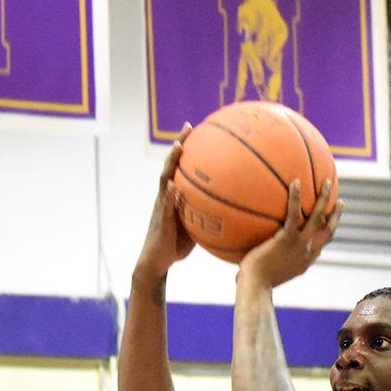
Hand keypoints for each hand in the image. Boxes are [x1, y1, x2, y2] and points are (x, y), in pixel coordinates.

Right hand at [135, 128, 196, 281]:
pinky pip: (164, 205)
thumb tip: (234, 214)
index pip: (181, 168)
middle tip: (188, 127)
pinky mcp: (160, 220)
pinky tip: (173, 186)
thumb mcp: (196, 229)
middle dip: (179, 145)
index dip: (187, 149)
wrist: (156, 263)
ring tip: (178, 147)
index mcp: (174, 196)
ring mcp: (161, 206)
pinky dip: (168, 194)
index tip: (197, 130)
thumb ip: (207, 217)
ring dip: (171, 162)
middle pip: (171, 165)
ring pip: (165, 179)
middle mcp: (165, 196)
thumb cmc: (176, 246)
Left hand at [237, 178, 341, 291]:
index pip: (320, 245)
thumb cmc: (255, 283)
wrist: (256, 286)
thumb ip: (268, 265)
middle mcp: (307, 252)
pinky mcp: (287, 239)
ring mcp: (300, 245)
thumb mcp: (267, 275)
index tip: (329, 224)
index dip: (327, 234)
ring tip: (327, 182)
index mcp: (305, 261)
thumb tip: (256, 260)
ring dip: (325, 199)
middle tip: (340, 202)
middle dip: (336, 215)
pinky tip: (295, 182)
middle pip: (328, 231)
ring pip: (319, 218)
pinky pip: (295, 214)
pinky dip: (297, 198)